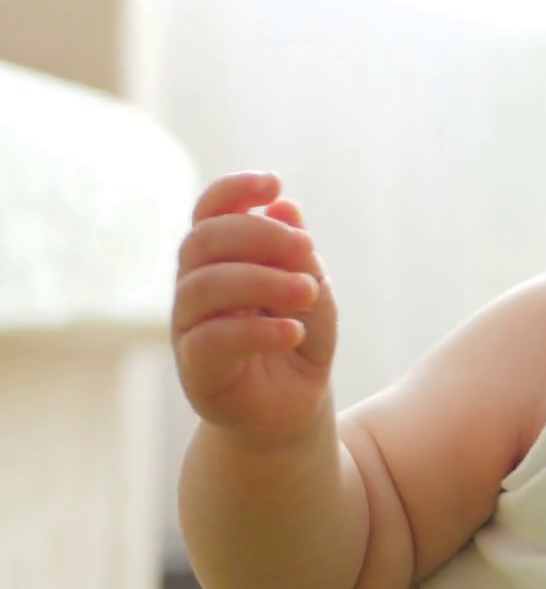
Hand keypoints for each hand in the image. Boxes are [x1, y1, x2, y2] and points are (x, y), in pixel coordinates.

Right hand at [172, 172, 339, 449]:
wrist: (291, 406)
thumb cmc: (298, 338)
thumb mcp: (313, 292)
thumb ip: (299, 255)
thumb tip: (285, 206)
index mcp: (220, 260)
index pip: (209, 212)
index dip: (233, 189)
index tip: (275, 182)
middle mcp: (194, 287)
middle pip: (203, 241)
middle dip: (258, 235)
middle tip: (307, 248)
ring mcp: (189, 327)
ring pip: (204, 286)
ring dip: (264, 281)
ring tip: (310, 293)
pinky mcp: (195, 368)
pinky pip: (213, 338)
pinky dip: (259, 330)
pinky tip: (295, 331)